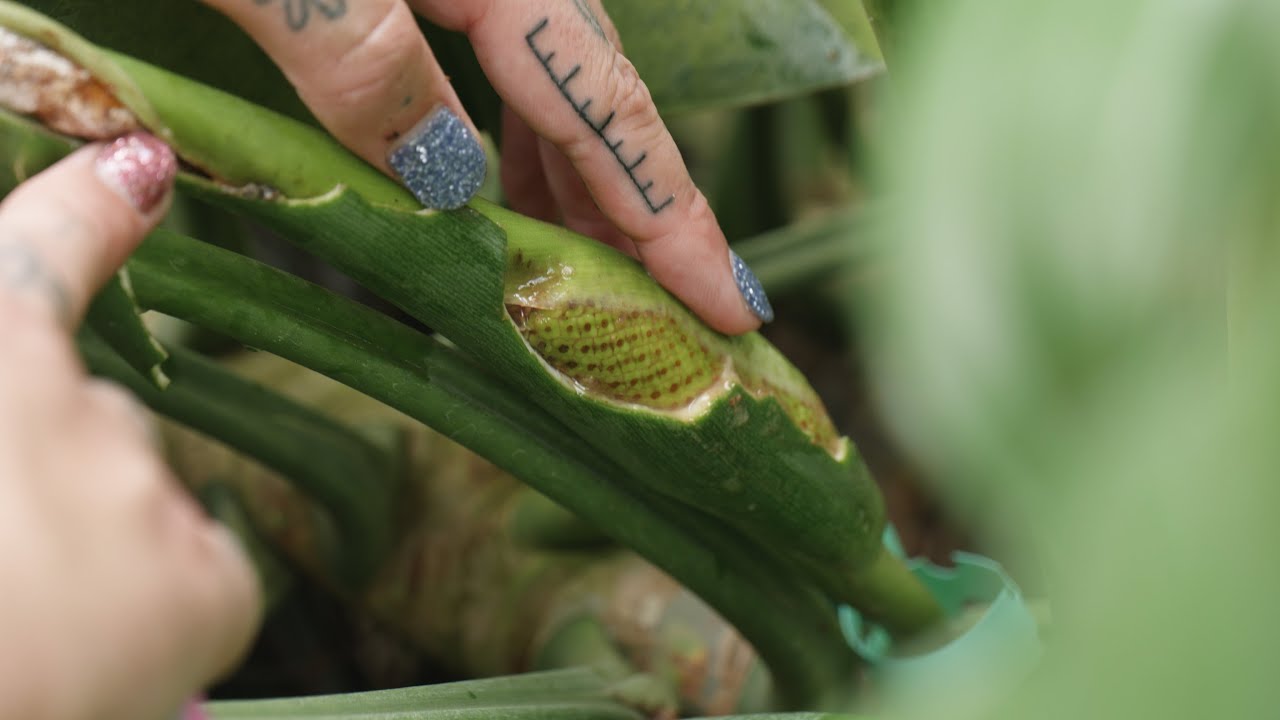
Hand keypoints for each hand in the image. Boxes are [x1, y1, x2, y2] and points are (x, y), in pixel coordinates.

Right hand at [0, 134, 260, 719]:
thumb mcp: (0, 392)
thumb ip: (33, 391)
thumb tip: (53, 418)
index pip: (29, 271)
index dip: (84, 213)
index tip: (139, 166)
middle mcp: (70, 417)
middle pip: (88, 421)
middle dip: (54, 473)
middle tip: (8, 559)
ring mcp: (147, 494)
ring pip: (137, 499)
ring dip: (97, 546)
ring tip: (33, 635)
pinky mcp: (213, 582)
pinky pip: (201, 568)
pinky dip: (164, 600)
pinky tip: (112, 649)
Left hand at [200, 0, 773, 331]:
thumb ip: (361, 60)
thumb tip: (451, 179)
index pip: (605, 106)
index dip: (670, 215)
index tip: (731, 306)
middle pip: (596, 95)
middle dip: (638, 213)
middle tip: (674, 319)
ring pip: (546, 81)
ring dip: (574, 183)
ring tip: (593, 275)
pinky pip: (491, 58)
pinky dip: (510, 135)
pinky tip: (498, 183)